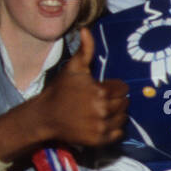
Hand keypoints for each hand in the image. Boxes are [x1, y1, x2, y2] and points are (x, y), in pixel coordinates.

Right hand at [32, 27, 129, 146]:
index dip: (115, 88)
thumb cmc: (61, 90)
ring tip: (102, 111)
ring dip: (117, 114)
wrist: (46, 116)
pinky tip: (102, 123)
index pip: (123, 89)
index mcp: (99, 92)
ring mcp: (101, 127)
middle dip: (116, 101)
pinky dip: (114, 129)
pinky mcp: (98, 140)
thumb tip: (86, 29)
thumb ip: (85, 50)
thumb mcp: (73, 68)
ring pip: (123, 118)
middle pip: (124, 104)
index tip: (104, 89)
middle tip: (102, 100)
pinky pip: (118, 134)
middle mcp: (102, 110)